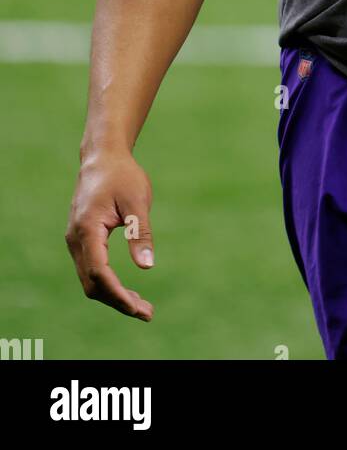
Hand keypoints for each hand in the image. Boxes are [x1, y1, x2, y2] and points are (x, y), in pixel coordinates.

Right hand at [65, 149, 154, 319]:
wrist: (102, 157)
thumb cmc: (122, 175)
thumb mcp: (137, 201)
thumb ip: (141, 232)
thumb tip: (146, 266)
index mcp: (88, 229)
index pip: (99, 272)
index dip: (117, 293)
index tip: (137, 308)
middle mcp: (76, 239)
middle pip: (92, 283)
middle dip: (118, 301)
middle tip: (147, 312)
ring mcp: (75, 241)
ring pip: (89, 280)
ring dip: (113, 296)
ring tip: (141, 306)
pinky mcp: (81, 240)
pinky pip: (91, 270)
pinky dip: (107, 284)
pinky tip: (127, 290)